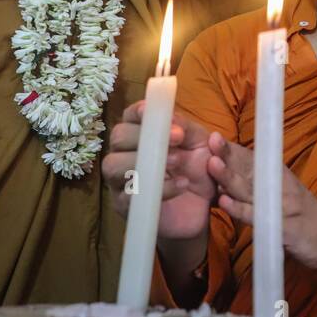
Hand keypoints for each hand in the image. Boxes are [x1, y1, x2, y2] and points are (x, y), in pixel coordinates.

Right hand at [104, 102, 216, 242]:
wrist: (204, 205)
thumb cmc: (197, 168)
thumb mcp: (199, 143)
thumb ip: (185, 128)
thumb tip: (171, 119)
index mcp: (142, 133)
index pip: (129, 116)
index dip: (137, 111)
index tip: (151, 111)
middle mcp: (125, 153)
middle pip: (118, 137)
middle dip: (143, 136)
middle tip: (176, 139)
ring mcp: (120, 180)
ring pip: (112, 165)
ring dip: (143, 161)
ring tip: (177, 162)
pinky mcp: (125, 206)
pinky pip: (129, 195)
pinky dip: (159, 188)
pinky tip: (181, 185)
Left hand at [207, 133, 316, 269]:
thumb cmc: (300, 214)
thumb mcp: (281, 193)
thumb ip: (256, 185)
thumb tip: (223, 179)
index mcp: (276, 176)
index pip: (251, 159)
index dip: (232, 149)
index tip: (214, 137)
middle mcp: (280, 186)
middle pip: (250, 169)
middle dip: (229, 155)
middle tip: (212, 141)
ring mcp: (283, 205)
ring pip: (251, 190)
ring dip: (231, 177)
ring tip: (213, 165)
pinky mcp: (285, 226)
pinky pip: (259, 217)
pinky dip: (241, 210)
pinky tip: (224, 202)